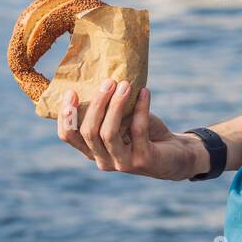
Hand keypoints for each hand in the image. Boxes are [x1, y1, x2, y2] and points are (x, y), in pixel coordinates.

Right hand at [57, 80, 207, 179]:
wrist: (175, 154)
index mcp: (92, 150)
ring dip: (116, 105)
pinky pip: (138, 130)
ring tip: (125, 84)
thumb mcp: (124, 119)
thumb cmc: (144, 132)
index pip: (68, 136)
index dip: (66, 116)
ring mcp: (122, 163)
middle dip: (96, 104)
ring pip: (109, 133)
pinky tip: (145, 92)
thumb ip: (110, 108)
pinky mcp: (142, 160)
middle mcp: (103, 160)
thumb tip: (105, 79)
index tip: (71, 92)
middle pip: (88, 132)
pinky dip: (141, 108)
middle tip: (108, 81)